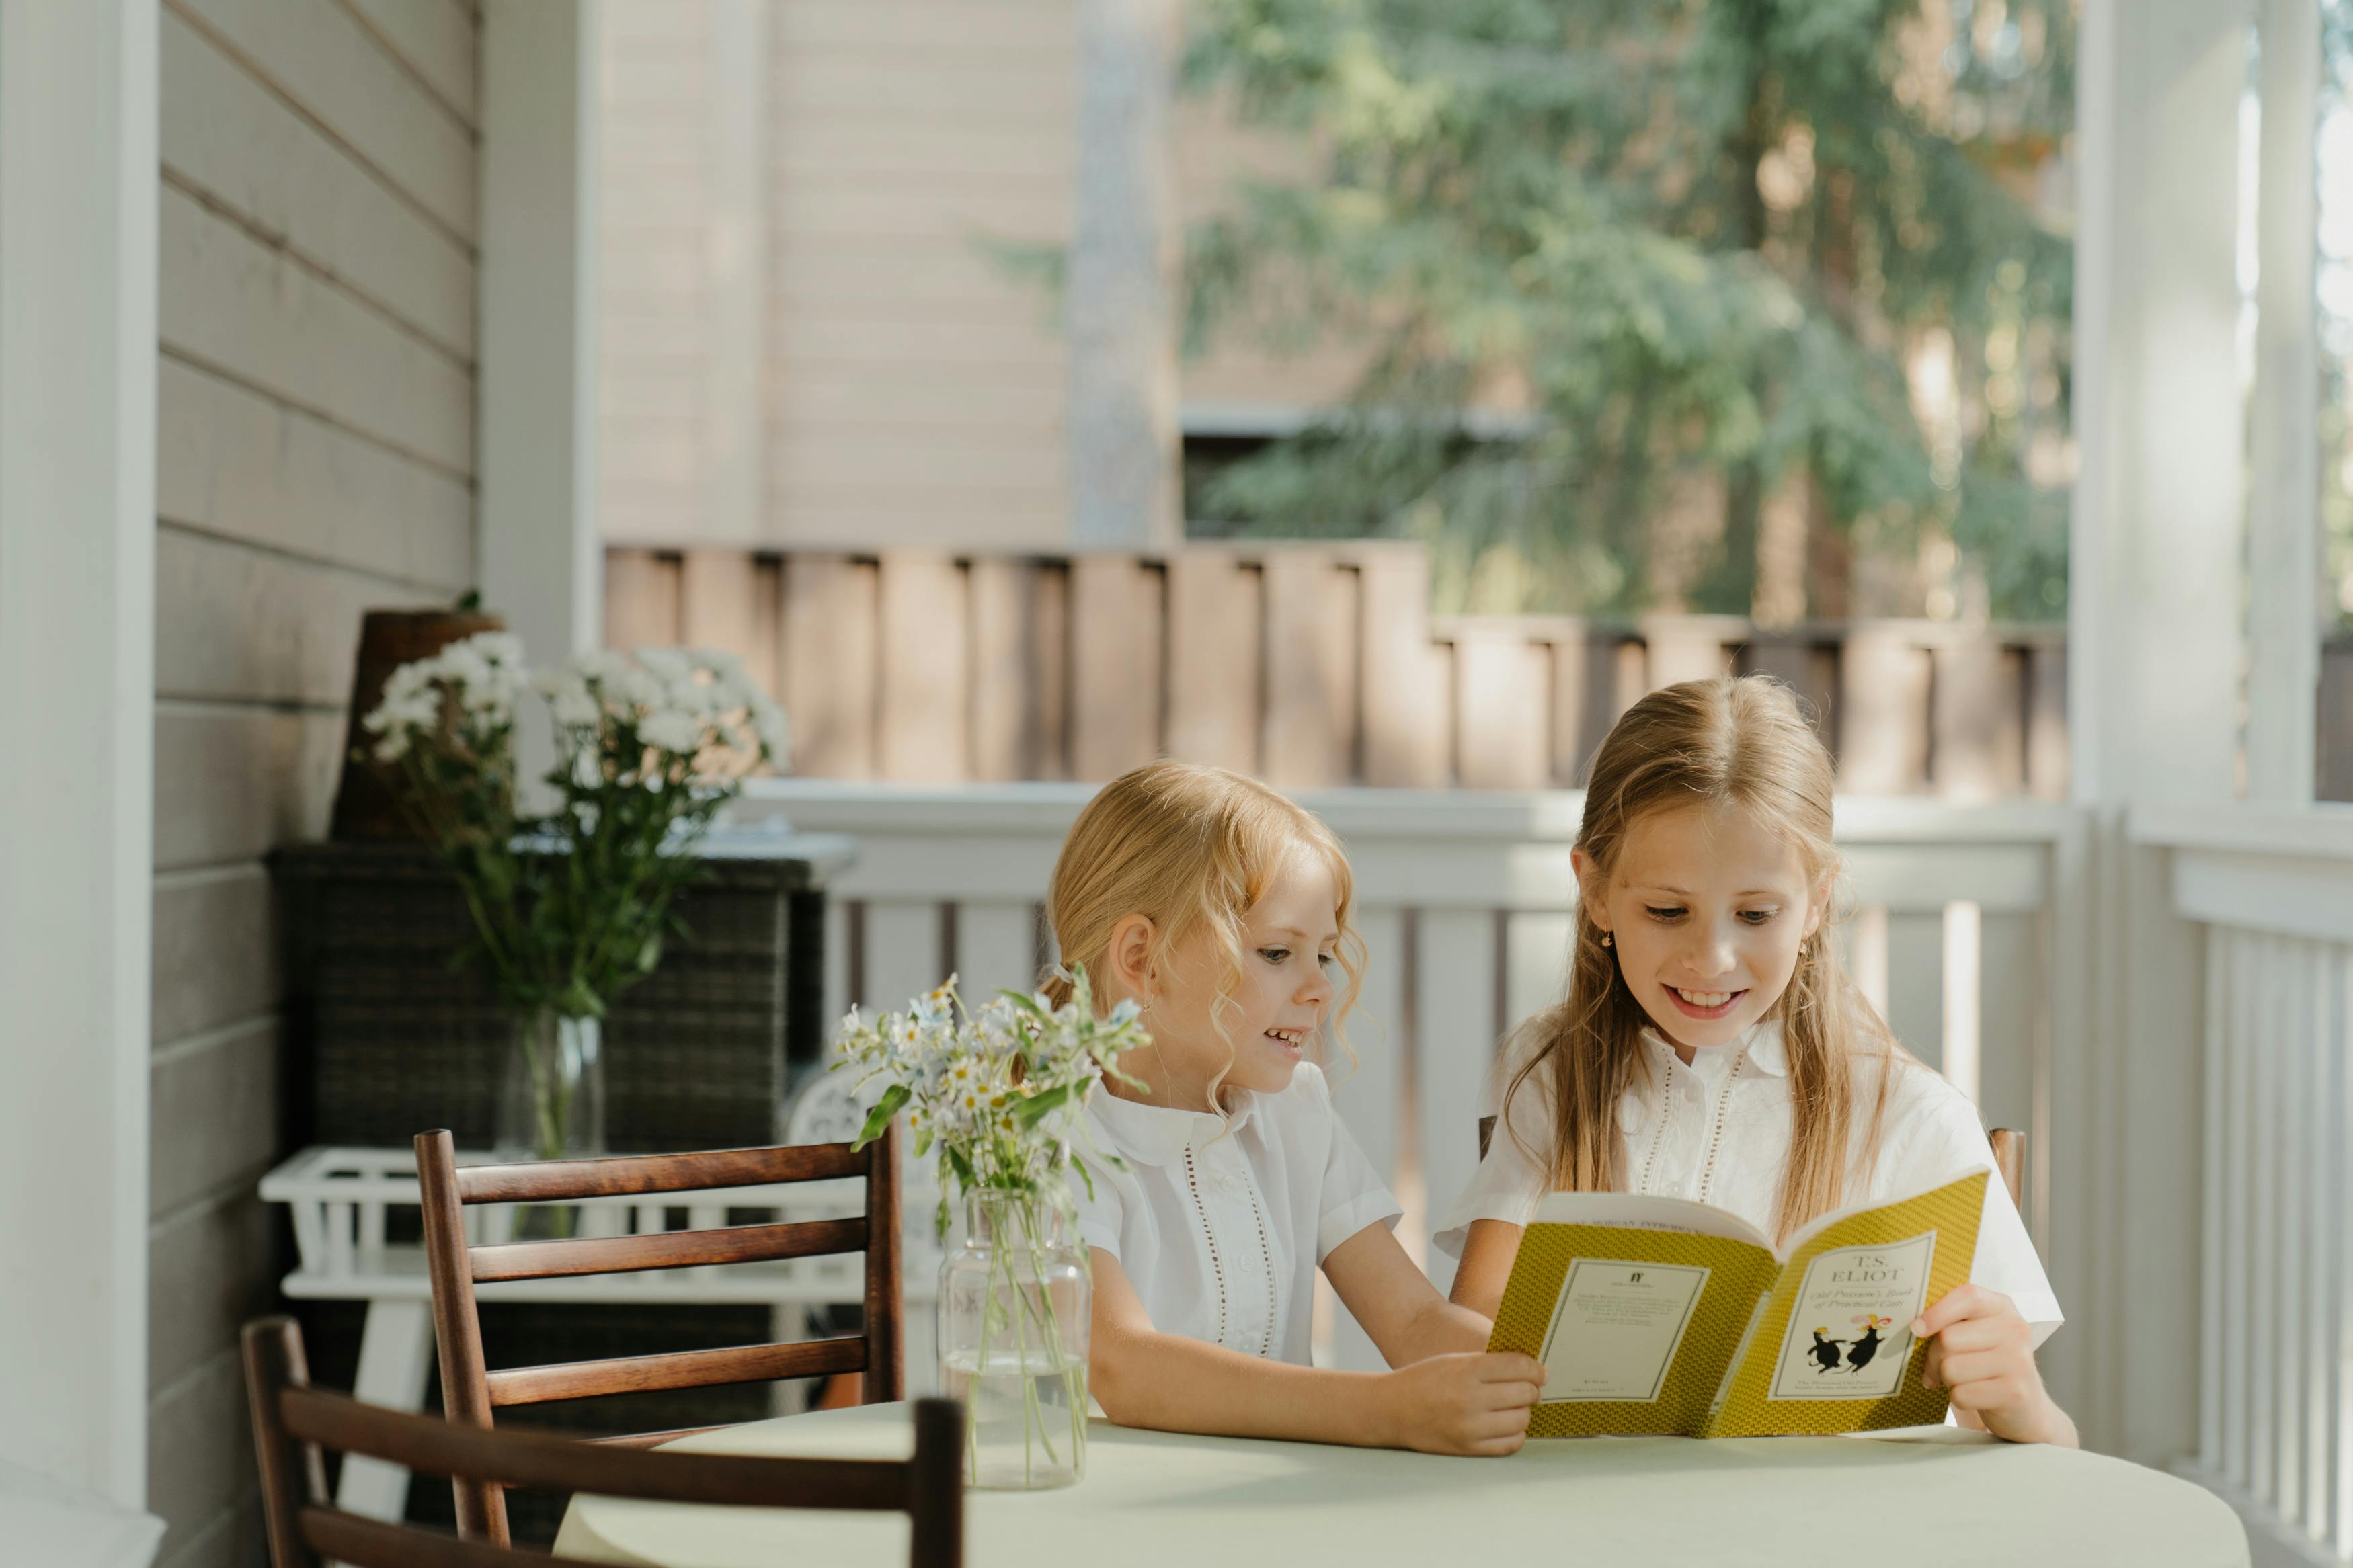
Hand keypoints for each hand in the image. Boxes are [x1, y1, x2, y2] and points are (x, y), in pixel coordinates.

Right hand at [1375, 1351, 1545, 1455]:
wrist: (1391, 1409)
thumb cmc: (1423, 1379)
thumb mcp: (1454, 1360)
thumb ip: (1489, 1363)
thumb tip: (1529, 1371)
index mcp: (1466, 1370)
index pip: (1519, 1367)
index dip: (1536, 1369)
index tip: (1539, 1372)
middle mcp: (1470, 1399)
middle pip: (1524, 1393)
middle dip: (1532, 1389)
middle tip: (1530, 1388)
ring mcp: (1470, 1427)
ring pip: (1522, 1420)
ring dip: (1524, 1412)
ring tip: (1515, 1406)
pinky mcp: (1468, 1448)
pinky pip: (1510, 1444)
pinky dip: (1516, 1433)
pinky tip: (1508, 1424)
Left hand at [1914, 1285, 2074, 1446]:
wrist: (2026, 1408)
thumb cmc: (1989, 1365)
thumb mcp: (1977, 1333)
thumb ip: (1952, 1321)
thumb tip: (1915, 1326)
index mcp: (2002, 1307)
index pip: (1967, 1296)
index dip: (1937, 1312)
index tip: (1917, 1328)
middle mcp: (2015, 1330)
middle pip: (1947, 1338)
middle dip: (1934, 1358)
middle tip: (1941, 1368)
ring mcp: (2018, 1361)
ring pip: (1950, 1368)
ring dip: (1947, 1381)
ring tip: (1963, 1381)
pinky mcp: (2014, 1392)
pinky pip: (1961, 1394)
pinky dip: (1959, 1399)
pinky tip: (1975, 1397)